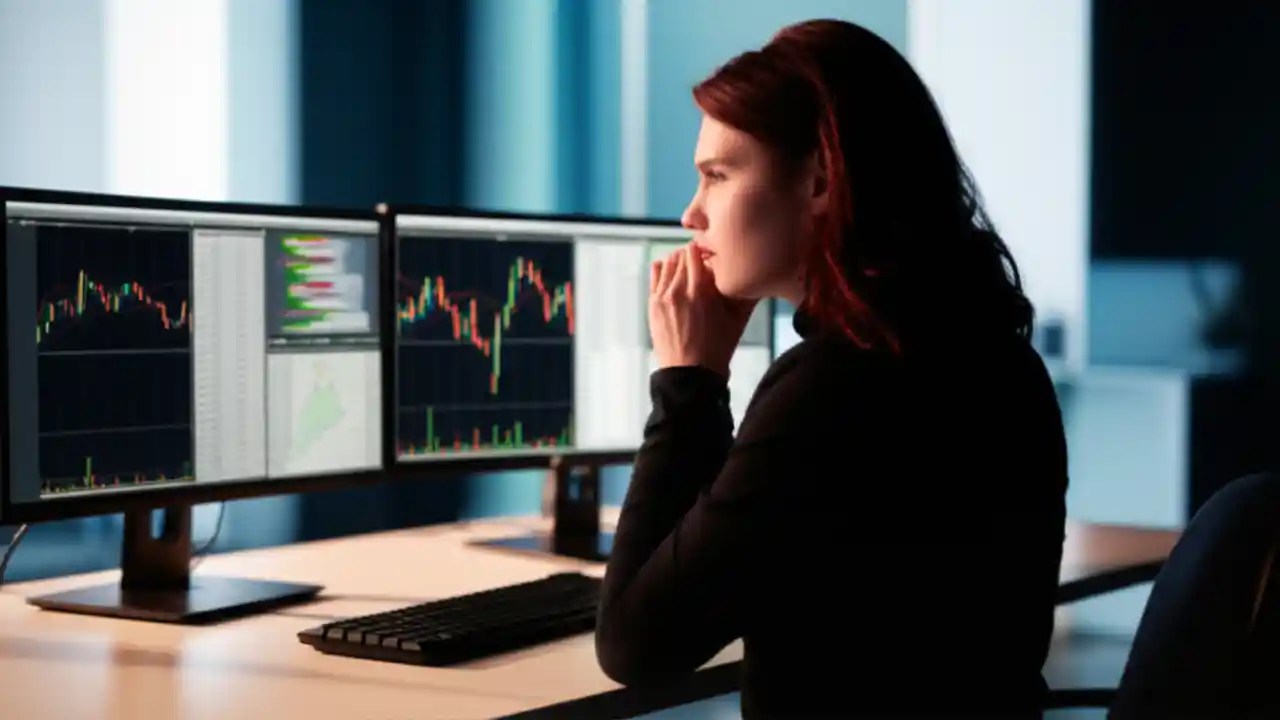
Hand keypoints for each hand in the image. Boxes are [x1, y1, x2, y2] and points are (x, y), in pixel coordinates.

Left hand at [649, 242, 758, 378]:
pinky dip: (666, 270)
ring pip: (668, 262)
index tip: (713, 256)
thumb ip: (746, 293)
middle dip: (693, 255)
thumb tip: (757, 272)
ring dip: (679, 262)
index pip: (695, 251)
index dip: (705, 250)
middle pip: (681, 255)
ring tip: (690, 272)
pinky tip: (676, 278)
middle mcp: (677, 291)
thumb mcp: (737, 320)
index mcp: (699, 292)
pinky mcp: (653, 304)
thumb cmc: (717, 349)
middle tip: (704, 263)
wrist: (690, 375)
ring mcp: (662, 297)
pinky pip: (656, 274)